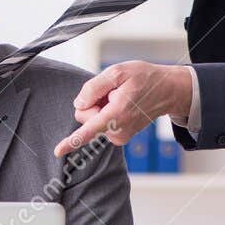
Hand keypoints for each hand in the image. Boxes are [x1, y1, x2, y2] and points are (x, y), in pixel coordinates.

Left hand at [52, 62, 192, 157]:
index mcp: (116, 115)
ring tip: (121, 97)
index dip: (71, 142)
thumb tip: (79, 104)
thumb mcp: (117, 72)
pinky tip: (122, 104)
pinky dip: (107, 112)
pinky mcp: (120, 137)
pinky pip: (101, 123)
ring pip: (92, 119)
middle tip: (114, 92)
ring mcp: (120, 136)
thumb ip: (93, 87)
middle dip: (92, 102)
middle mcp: (118, 132)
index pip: (88, 130)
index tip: (57, 152)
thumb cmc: (143, 78)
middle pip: (84, 116)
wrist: (167, 90)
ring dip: (101, 106)